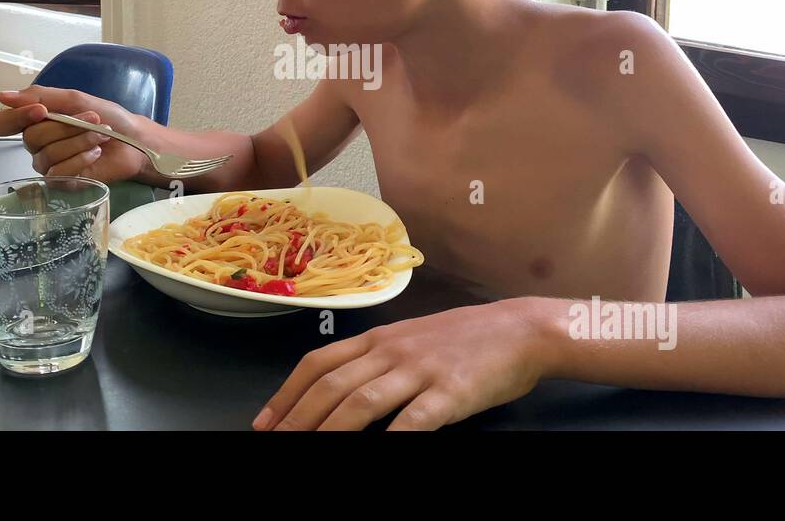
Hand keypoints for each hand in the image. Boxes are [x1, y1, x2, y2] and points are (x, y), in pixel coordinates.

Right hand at [0, 85, 148, 181]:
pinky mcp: (62, 182)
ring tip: (101, 135)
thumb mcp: (76, 99)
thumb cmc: (107, 117)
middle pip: (31, 137)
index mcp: (35, 122)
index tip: (41, 111)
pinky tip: (96, 153)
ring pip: (48, 154)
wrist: (135, 140)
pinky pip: (59, 172)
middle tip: (92, 119)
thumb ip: (41, 96)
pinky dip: (81, 159)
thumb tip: (3, 97)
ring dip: (79, 141)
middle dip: (65, 126)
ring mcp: (48, 164)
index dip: (16, 118)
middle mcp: (37, 144)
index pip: (2, 124)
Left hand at [254, 299, 556, 430]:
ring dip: (328, 431)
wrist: (519, 330)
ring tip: (305, 452)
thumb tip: (337, 388)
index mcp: (378, 338)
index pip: (318, 362)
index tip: (264, 422)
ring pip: (360, 402)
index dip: (286, 394)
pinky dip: (391, 440)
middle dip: (296, 418)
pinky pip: (412, 421)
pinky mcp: (448, 392)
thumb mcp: (411, 339)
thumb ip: (376, 360)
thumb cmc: (465, 339)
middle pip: (329, 385)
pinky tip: (378, 455)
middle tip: (274, 442)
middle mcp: (390, 350)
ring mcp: (419, 370)